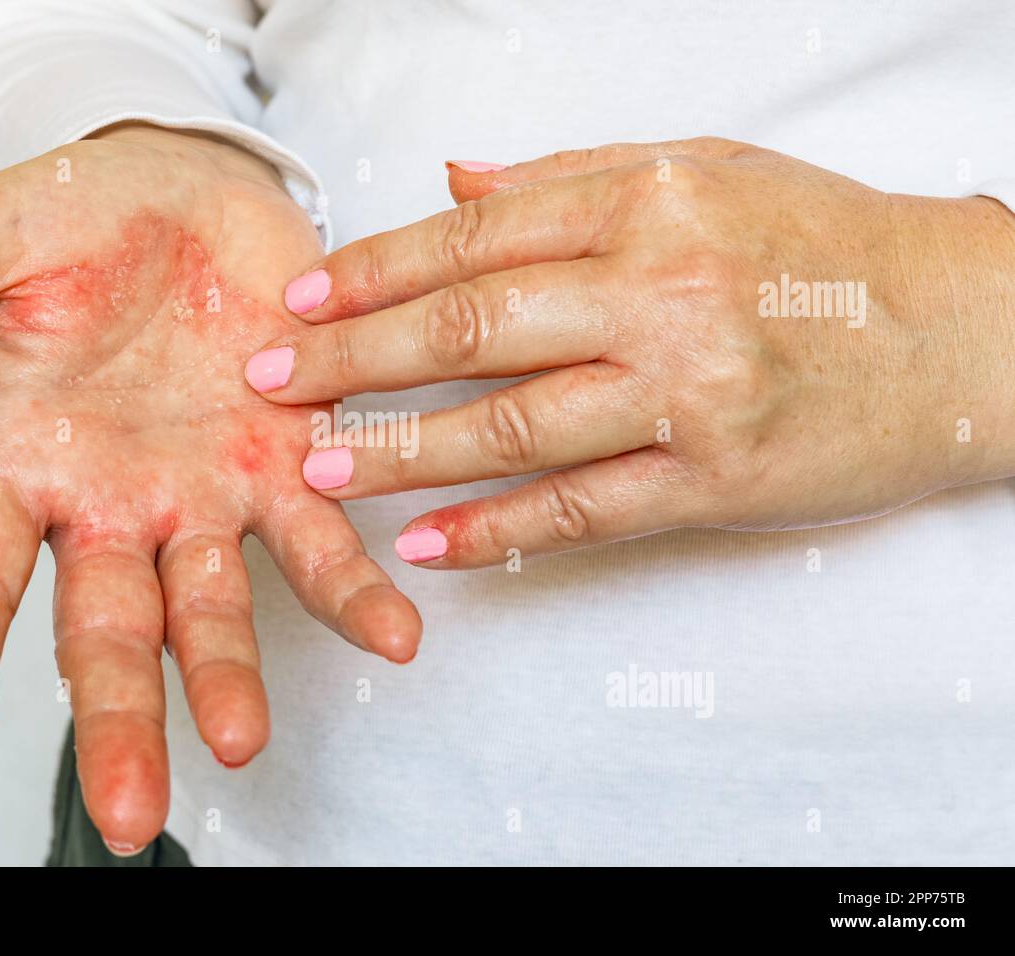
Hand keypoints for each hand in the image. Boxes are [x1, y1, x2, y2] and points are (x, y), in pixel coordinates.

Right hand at [0, 124, 420, 852]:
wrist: (191, 190)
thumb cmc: (76, 220)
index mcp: (24, 460)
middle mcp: (113, 503)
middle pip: (105, 628)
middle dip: (117, 715)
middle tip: (131, 812)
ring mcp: (205, 494)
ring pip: (213, 606)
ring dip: (230, 674)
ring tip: (246, 739)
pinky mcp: (288, 463)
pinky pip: (323, 540)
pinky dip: (354, 588)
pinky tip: (394, 634)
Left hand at [244, 138, 1014, 567]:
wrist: (966, 328)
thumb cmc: (828, 244)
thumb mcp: (704, 169)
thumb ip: (569, 175)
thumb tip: (453, 178)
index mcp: (645, 201)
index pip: (471, 239)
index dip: (370, 274)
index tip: (298, 302)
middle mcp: (659, 289)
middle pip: (469, 331)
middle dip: (352, 362)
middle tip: (270, 388)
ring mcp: (686, 390)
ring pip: (511, 426)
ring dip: (402, 451)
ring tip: (321, 470)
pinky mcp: (715, 478)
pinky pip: (582, 509)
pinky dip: (496, 529)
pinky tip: (427, 543)